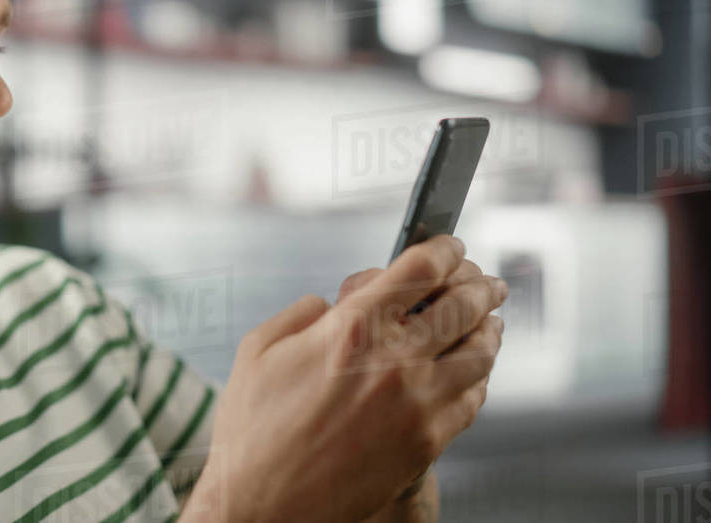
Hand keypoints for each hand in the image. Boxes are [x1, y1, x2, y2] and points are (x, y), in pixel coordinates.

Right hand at [180, 235, 505, 522]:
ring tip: (491, 321)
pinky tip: (475, 372)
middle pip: (461, 304)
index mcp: (350, 328)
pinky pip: (472, 399)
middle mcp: (392, 360)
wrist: (265, 506)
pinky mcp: (428, 441)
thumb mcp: (257, 352)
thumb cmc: (253, 433)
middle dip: (478, 284)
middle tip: (485, 281)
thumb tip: (328, 303)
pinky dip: (479, 378)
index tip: (450, 247)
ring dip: (489, 329)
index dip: (443, 250)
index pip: (419, 270)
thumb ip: (299, 314)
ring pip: (478, 352)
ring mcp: (417, 403)